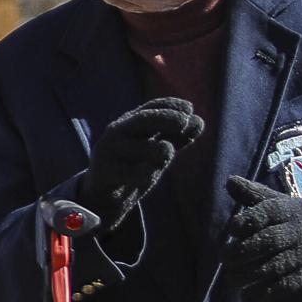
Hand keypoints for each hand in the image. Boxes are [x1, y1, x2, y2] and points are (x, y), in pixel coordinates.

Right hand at [79, 97, 202, 232]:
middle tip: (184, 122)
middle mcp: (117, 133)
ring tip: (167, 152)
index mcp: (129, 124)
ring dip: (160, 148)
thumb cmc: (132, 167)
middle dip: (166, 118)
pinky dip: (145, 171)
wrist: (102, 195)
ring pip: (141, 147)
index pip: (150, 108)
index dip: (171, 105)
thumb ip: (176, 138)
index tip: (189, 108)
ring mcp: (109, 152)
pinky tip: (151, 173)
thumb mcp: (156, 151)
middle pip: (143, 120)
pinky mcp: (105, 172)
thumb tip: (199, 121)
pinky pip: (130, 172)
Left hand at [223, 176, 301, 301]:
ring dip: (247, 275)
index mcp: (288, 210)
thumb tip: (230, 181)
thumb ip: (254, 195)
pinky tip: (247, 297)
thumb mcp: (280, 204)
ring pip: (273, 266)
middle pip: (268, 241)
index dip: (247, 220)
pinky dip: (263, 294)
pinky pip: (284, 287)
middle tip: (224, 258)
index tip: (232, 229)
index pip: (268, 212)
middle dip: (242, 251)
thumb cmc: (296, 222)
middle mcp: (298, 231)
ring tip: (232, 278)